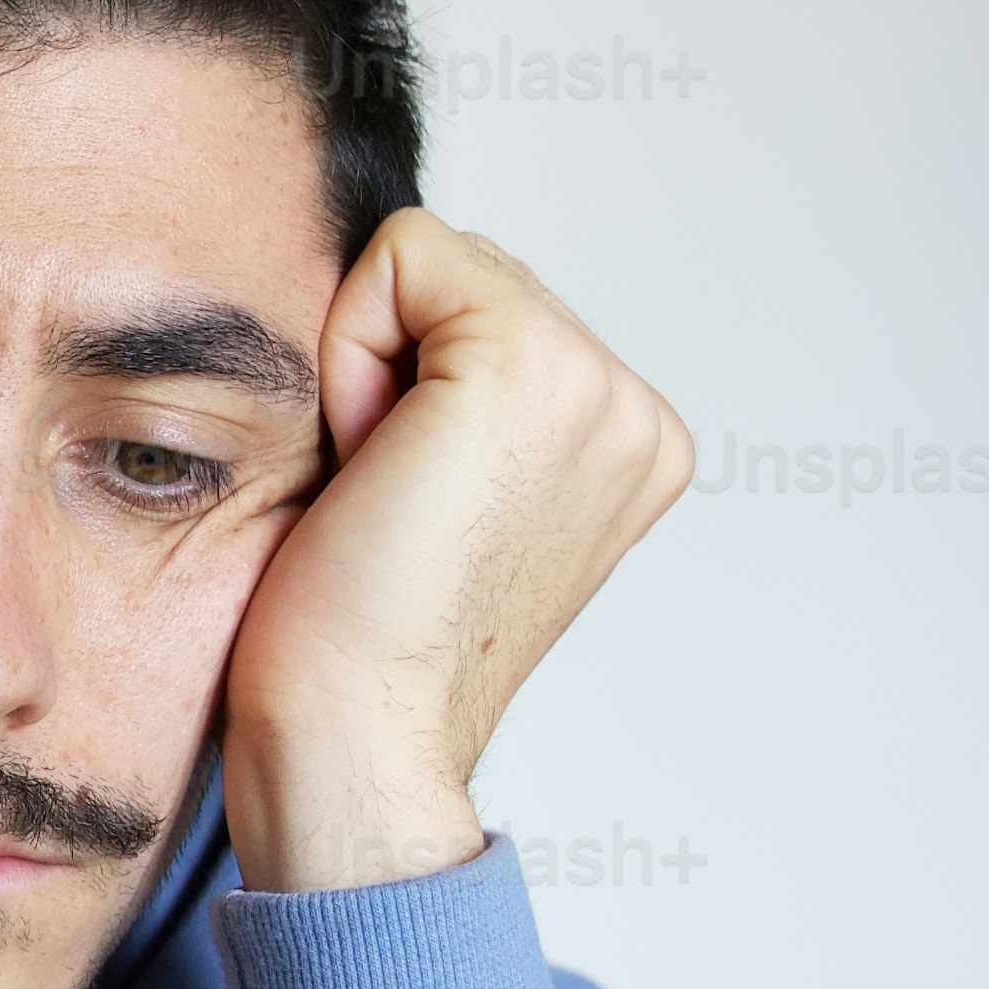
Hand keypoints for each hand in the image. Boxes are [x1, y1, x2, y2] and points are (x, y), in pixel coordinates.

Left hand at [220, 210, 692, 891]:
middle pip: (466, 276)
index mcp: (631, 447)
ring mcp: (600, 389)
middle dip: (396, 368)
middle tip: (391, 503)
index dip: (411, 389)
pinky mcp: (530, 363)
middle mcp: (636, 415)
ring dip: (374, 366)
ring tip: (388, 492)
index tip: (410, 507)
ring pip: (436, 265)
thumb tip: (424, 318)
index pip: (491, 310)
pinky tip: (371, 463)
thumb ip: (475, 403)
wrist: (353, 734)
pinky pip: (404, 255)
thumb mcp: (453, 494)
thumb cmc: (362, 644)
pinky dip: (352, 346)